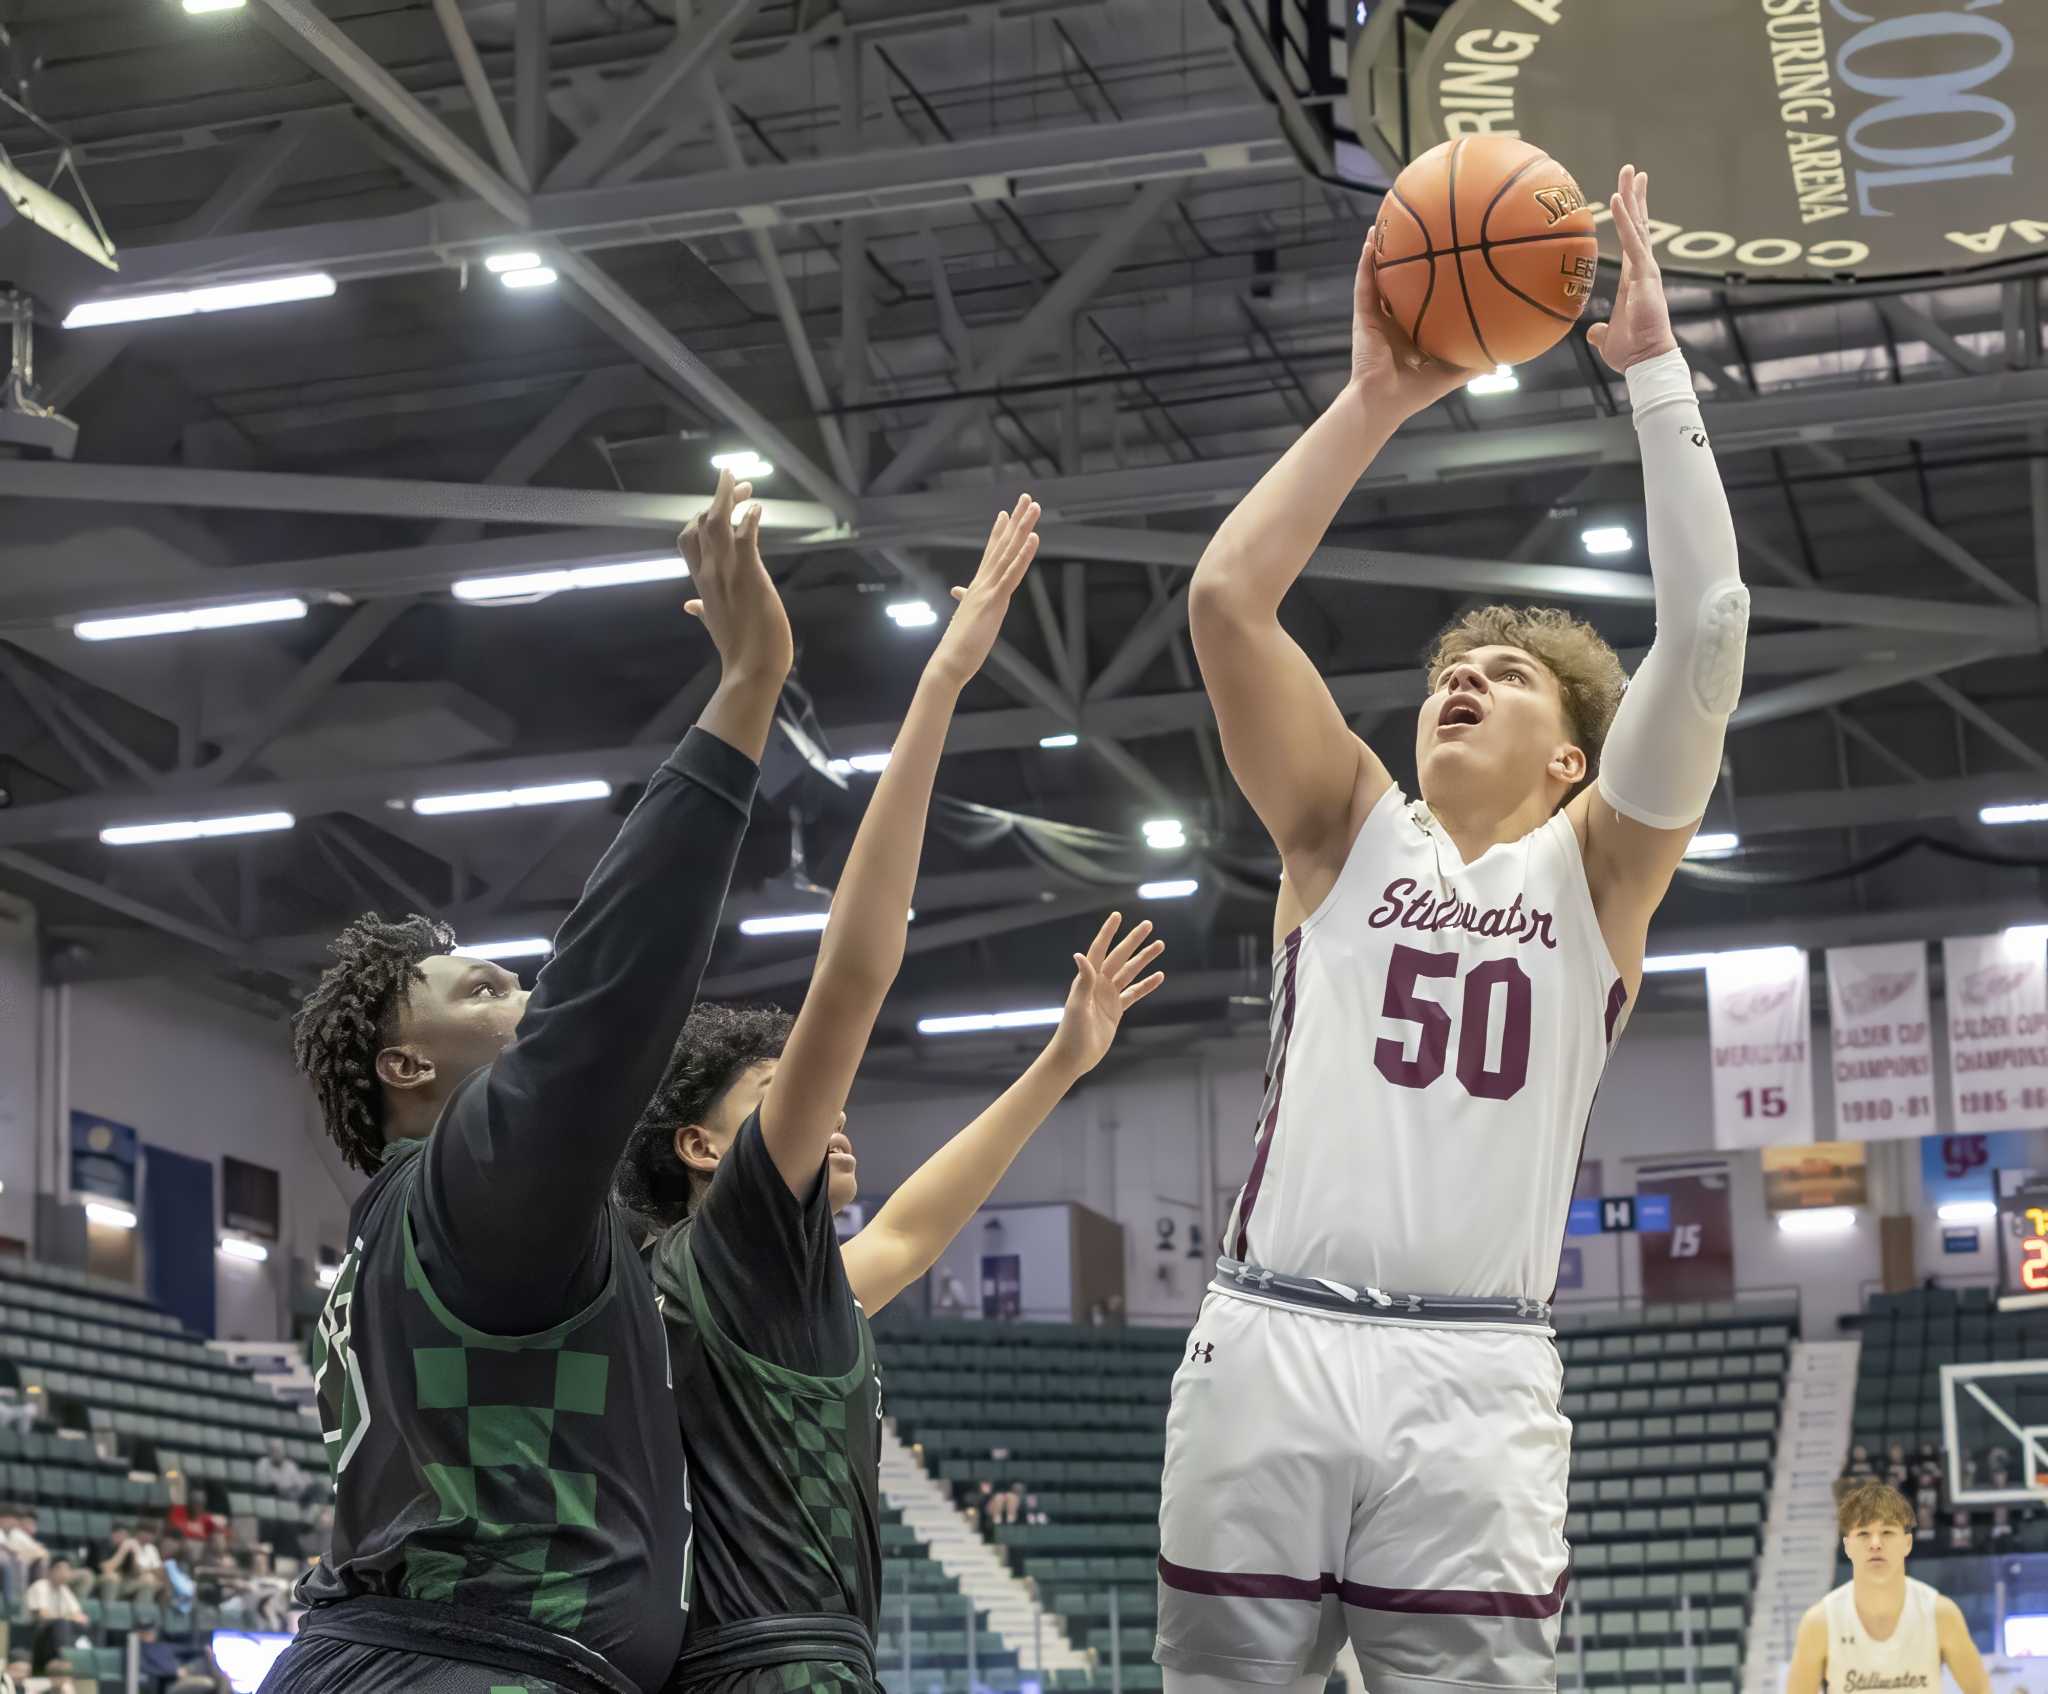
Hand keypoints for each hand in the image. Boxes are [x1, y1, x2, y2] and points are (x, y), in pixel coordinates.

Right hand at [679, 467, 792, 682]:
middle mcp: (710, 574)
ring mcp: (727, 574)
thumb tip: (691, 606)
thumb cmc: (739, 650)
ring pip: (718, 524)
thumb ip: (702, 609)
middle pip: (700, 523)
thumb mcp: (715, 624)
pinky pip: (745, 538)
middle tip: (738, 486)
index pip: (688, 539)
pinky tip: (758, 510)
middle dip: (717, 499)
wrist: (751, 671)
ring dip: (729, 498)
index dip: (699, 516)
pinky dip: (750, 519)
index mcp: (702, 583)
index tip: (716, 506)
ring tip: (742, 483)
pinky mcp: (750, 576)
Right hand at [927, 493, 1041, 688]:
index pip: (991, 552)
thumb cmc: (959, 642)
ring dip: (1023, 529)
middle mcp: (983, 581)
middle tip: (1027, 497)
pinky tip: (1033, 539)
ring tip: (1034, 508)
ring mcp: (989, 588)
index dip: (999, 531)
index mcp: (979, 585)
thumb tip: (958, 590)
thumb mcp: (966, 616)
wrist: (950, 660)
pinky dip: (1023, 555)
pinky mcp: (995, 600)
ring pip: (1009, 552)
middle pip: (1002, 545)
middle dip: (1016, 520)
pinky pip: (1012, 573)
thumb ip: (965, 600)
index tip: (1007, 512)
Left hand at [1044, 913, 1165, 1076]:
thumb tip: (1080, 954)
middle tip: (1148, 924)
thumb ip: (1082, 981)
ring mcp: (1108, 997)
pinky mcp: (1116, 1010)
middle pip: (1119, 957)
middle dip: (1133, 940)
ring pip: (1130, 972)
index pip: (1099, 950)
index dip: (1108, 933)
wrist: (1073, 1057)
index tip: (1117, 916)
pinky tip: (1159, 976)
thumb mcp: (1078, 1006)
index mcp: (1087, 980)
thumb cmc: (1071, 1032)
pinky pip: (1134, 993)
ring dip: (1144, 959)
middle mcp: (1098, 984)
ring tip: (1160, 945)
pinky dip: (1146, 985)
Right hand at [1351, 226, 1471, 416]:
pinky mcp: (1363, 318)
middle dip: (1405, 256)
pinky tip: (1370, 241)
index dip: (1430, 277)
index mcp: (1413, 330)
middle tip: (1415, 229)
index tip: (1443, 254)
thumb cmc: (1416, 392)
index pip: (1422, 297)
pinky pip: (1364, 285)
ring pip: (1378, 277)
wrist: (1384, 401)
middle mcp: (1395, 319)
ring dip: (1380, 251)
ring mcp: (1378, 316)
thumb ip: (1475, 362)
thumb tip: (1508, 360)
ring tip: (1385, 224)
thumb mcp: (1453, 372)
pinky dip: (1365, 263)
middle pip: (1400, 281)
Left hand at [1587, 164, 1677, 374]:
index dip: (1632, 216)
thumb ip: (1599, 331)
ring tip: (1630, 171)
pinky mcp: (1645, 274)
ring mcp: (1646, 268)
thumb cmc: (1631, 352)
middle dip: (1635, 196)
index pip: (1633, 240)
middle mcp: (1642, 268)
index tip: (1628, 195)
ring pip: (1637, 225)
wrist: (1646, 360)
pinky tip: (1616, 200)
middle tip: (1632, 170)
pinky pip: (1632, 241)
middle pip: (1638, 224)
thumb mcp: (1607, 339)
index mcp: (1633, 278)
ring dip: (1631, 197)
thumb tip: (1591, 332)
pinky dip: (1624, 220)